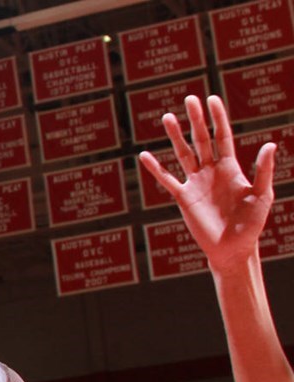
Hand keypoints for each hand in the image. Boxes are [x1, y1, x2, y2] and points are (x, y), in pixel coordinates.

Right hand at [138, 95, 275, 275]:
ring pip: (183, 154)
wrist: (233, 249)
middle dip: (196, 119)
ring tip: (167, 117)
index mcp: (231, 168)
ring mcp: (196, 183)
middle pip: (201, 139)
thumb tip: (269, 145)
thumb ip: (263, 170)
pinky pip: (167, 180)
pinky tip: (145, 155)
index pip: (222, 136)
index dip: (218, 118)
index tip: (212, 99)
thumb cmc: (252, 224)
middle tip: (189, 99)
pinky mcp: (183, 198)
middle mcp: (211, 171)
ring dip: (175, 136)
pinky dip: (156, 168)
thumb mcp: (262, 196)